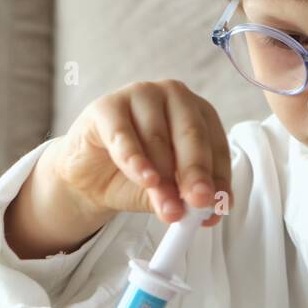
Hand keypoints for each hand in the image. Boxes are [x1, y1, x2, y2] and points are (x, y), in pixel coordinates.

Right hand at [53, 78, 233, 226]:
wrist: (89, 178)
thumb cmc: (133, 176)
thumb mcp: (165, 193)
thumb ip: (183, 197)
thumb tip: (205, 212)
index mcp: (197, 114)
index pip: (216, 146)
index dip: (218, 178)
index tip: (217, 206)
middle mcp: (174, 97)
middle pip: (191, 134)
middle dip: (196, 172)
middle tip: (199, 201)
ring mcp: (140, 95)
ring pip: (157, 138)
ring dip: (163, 177)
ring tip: (166, 207)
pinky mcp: (107, 107)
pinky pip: (124, 135)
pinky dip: (135, 160)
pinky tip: (145, 179)